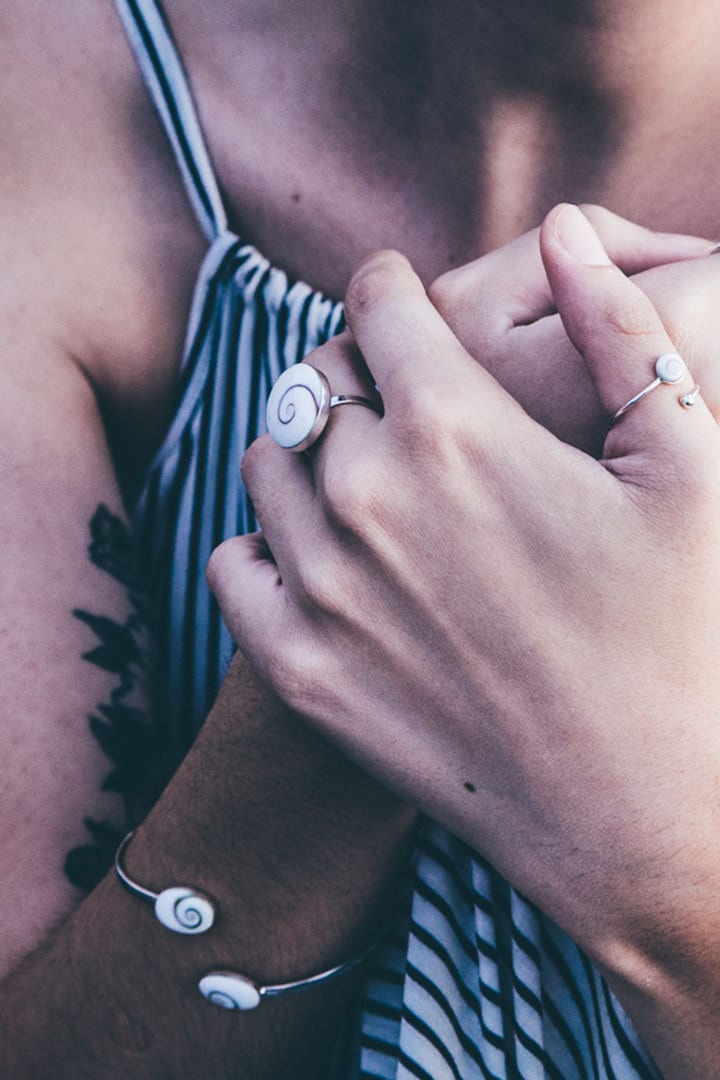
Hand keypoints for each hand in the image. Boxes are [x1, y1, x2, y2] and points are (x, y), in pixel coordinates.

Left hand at [207, 206, 719, 992]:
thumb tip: (560, 234)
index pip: (379, 303)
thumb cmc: (680, 643)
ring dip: (307, 449)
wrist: (639, 820)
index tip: (406, 299)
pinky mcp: (301, 669)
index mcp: (455, 427)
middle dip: (355, 370)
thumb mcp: (687, 467)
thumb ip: (620, 333)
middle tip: (399, 396)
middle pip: (316, 379)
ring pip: (268, 463)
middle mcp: (365, 495)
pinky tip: (323, 554)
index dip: (395, 287)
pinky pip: (236, 564)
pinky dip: (266, 543)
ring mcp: (321, 587)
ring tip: (364, 473)